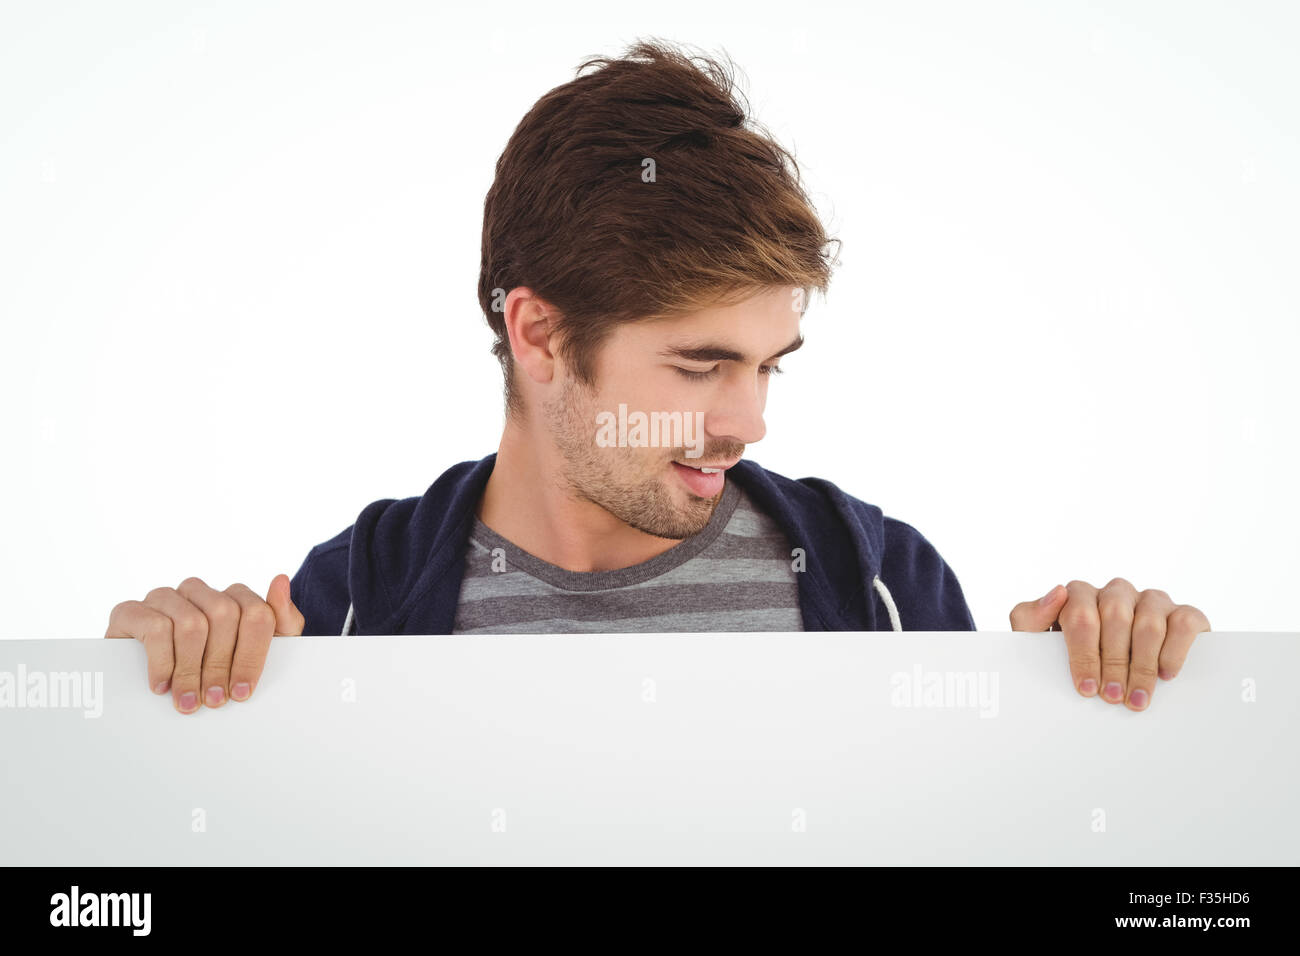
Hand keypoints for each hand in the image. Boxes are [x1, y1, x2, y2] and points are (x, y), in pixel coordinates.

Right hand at [104, 574, 305, 713]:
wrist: (146, 682)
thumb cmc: (215, 668)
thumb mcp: (259, 652)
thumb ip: (281, 621)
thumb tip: (281, 581)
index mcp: (233, 596)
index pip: (257, 613)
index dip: (252, 656)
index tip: (244, 691)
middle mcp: (199, 591)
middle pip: (224, 615)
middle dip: (221, 665)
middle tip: (215, 700)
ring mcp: (165, 597)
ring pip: (191, 623)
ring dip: (191, 669)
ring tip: (188, 700)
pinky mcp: (131, 611)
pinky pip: (155, 628)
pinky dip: (162, 662)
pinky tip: (162, 686)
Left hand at [1009, 578, 1210, 711]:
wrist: (1106, 674)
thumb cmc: (1070, 657)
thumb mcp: (1038, 641)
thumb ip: (1030, 617)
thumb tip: (1058, 593)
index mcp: (1080, 594)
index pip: (1080, 614)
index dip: (1083, 653)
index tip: (1085, 688)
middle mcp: (1116, 592)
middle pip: (1115, 617)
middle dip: (1112, 663)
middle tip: (1111, 698)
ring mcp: (1151, 600)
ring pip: (1148, 623)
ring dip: (1142, 666)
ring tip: (1137, 698)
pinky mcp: (1183, 612)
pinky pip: (1183, 623)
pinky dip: (1174, 651)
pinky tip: (1166, 675)